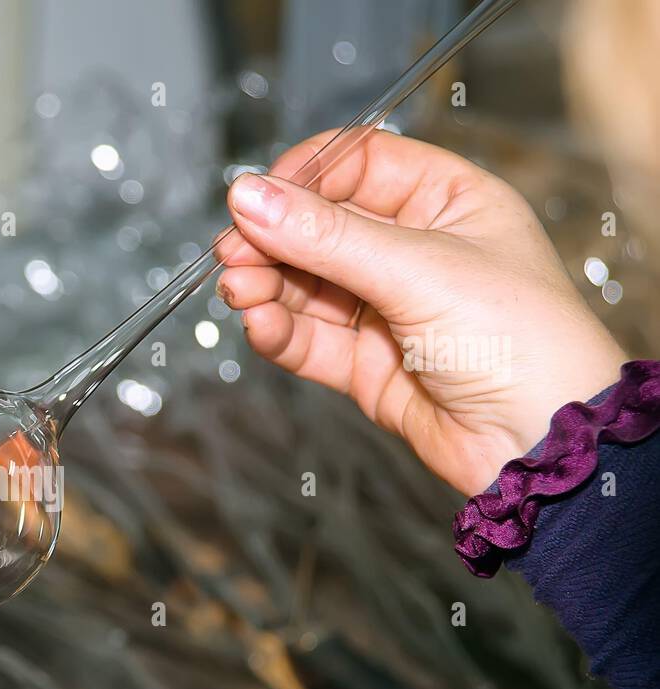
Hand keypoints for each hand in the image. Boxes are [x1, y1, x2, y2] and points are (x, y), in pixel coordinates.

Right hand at [216, 129, 627, 495]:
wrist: (539, 443)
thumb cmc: (519, 340)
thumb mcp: (418, 270)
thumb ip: (326, 237)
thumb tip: (250, 197)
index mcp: (448, 202)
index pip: (358, 164)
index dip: (304, 176)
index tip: (258, 196)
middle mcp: (415, 251)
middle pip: (321, 227)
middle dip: (272, 238)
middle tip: (232, 251)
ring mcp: (388, 310)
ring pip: (306, 285)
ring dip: (266, 286)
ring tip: (238, 291)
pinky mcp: (366, 365)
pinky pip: (309, 339)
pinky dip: (279, 332)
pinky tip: (259, 324)